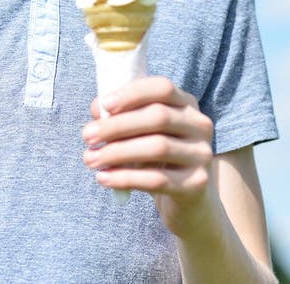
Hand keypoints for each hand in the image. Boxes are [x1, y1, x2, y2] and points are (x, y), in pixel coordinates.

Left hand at [82, 76, 215, 237]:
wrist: (188, 202)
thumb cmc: (157, 158)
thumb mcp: (143, 133)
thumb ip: (121, 116)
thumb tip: (97, 110)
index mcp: (186, 103)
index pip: (162, 88)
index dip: (132, 93)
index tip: (104, 105)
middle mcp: (199, 124)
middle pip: (158, 117)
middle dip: (117, 126)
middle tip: (87, 136)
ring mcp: (202, 154)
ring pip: (157, 147)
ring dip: (117, 152)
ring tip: (90, 159)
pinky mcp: (197, 184)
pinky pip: (157, 179)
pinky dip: (125, 178)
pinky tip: (104, 178)